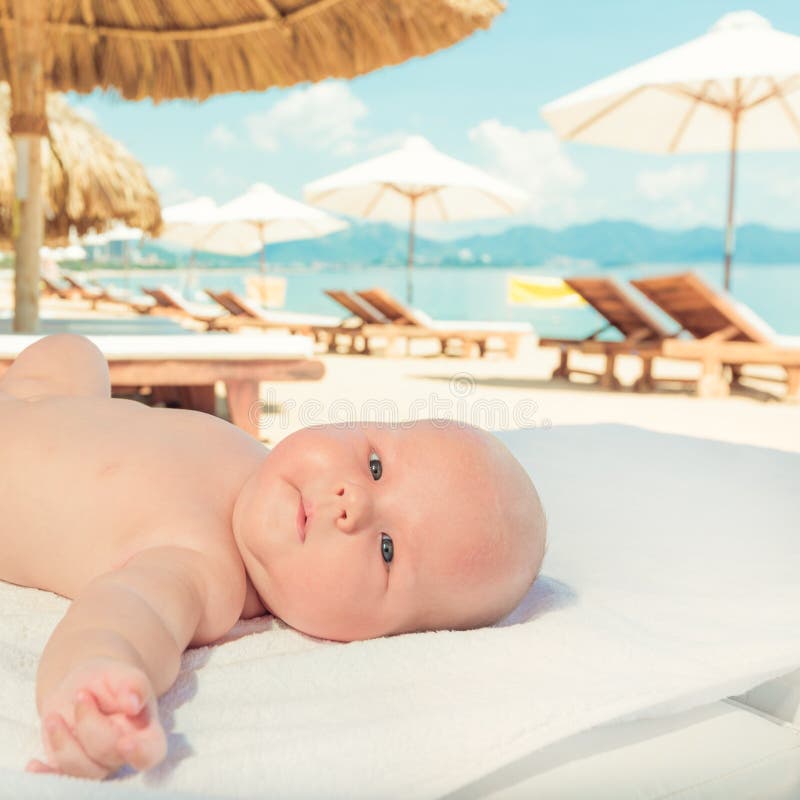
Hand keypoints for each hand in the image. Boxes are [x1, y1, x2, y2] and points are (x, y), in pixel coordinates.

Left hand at [26, 658, 166, 778]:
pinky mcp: (72, 768)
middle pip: (110, 756)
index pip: (151, 751)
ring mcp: (98, 764)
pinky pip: (59, 779)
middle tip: (81, 695)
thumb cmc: (110, 679)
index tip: (124, 742)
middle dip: (90, 725)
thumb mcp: (121, 673)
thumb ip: (132, 684)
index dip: (140, 753)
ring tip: (54, 716)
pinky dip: (45, 774)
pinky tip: (34, 764)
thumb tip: (134, 703)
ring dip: (64, 743)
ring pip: (83, 769)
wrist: (83, 685)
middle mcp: (124, 753)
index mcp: (145, 730)